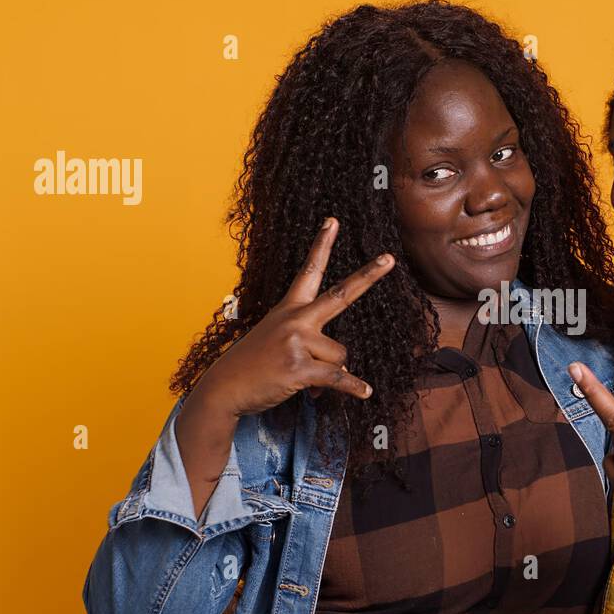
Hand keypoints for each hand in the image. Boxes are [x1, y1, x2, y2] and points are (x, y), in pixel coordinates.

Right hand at [193, 217, 394, 416]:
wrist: (223, 389)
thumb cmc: (252, 365)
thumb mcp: (276, 340)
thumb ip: (310, 344)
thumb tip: (342, 368)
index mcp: (288, 308)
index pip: (308, 271)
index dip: (321, 245)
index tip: (332, 221)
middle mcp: (294, 319)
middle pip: (340, 294)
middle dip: (368, 276)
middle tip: (389, 259)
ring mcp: (297, 342)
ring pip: (341, 355)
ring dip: (332, 371)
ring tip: (307, 378)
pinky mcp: (299, 367)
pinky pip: (337, 378)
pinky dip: (353, 388)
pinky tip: (365, 392)